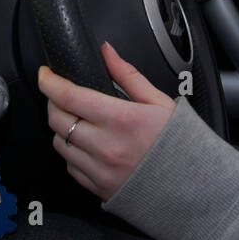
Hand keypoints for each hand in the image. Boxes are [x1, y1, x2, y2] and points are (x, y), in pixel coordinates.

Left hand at [39, 42, 175, 200]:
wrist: (193, 185)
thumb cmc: (179, 143)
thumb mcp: (158, 101)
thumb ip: (127, 74)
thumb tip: (106, 52)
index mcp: (121, 119)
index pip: (69, 96)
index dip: (49, 81)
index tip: (46, 74)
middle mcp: (106, 146)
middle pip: (57, 119)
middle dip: (53, 101)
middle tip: (62, 94)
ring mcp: (100, 169)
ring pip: (59, 143)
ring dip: (61, 127)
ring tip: (78, 120)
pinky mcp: (98, 187)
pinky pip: (70, 166)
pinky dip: (72, 152)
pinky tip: (87, 144)